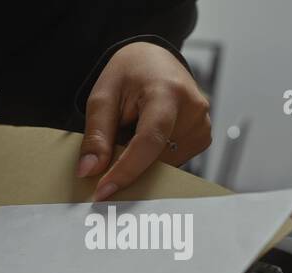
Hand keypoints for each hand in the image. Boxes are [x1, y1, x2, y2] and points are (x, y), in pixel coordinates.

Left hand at [77, 41, 211, 200]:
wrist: (154, 60)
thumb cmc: (129, 75)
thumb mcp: (102, 97)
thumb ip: (96, 135)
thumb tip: (89, 171)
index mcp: (168, 93)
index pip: (149, 141)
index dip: (126, 170)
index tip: (103, 192)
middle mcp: (194, 110)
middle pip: (156, 158)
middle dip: (127, 167)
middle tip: (106, 159)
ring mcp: (202, 125)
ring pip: (163, 165)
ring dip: (140, 161)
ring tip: (130, 133)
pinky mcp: (202, 138)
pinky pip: (171, 162)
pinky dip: (151, 159)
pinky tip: (143, 140)